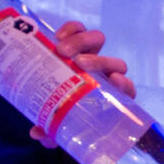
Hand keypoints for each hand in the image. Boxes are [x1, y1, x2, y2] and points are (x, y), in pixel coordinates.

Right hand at [29, 20, 136, 147]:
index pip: (126, 88)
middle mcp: (104, 73)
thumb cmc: (62, 114)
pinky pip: (78, 30)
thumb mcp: (58, 125)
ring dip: (82, 42)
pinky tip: (57, 36)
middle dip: (99, 61)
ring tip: (61, 50)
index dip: (124, 84)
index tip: (114, 82)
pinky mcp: (76, 42)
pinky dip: (72, 29)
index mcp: (110, 95)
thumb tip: (37, 134)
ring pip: (97, 41)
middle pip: (113, 62)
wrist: (50, 94)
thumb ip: (51, 132)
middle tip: (78, 64)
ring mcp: (91, 55)